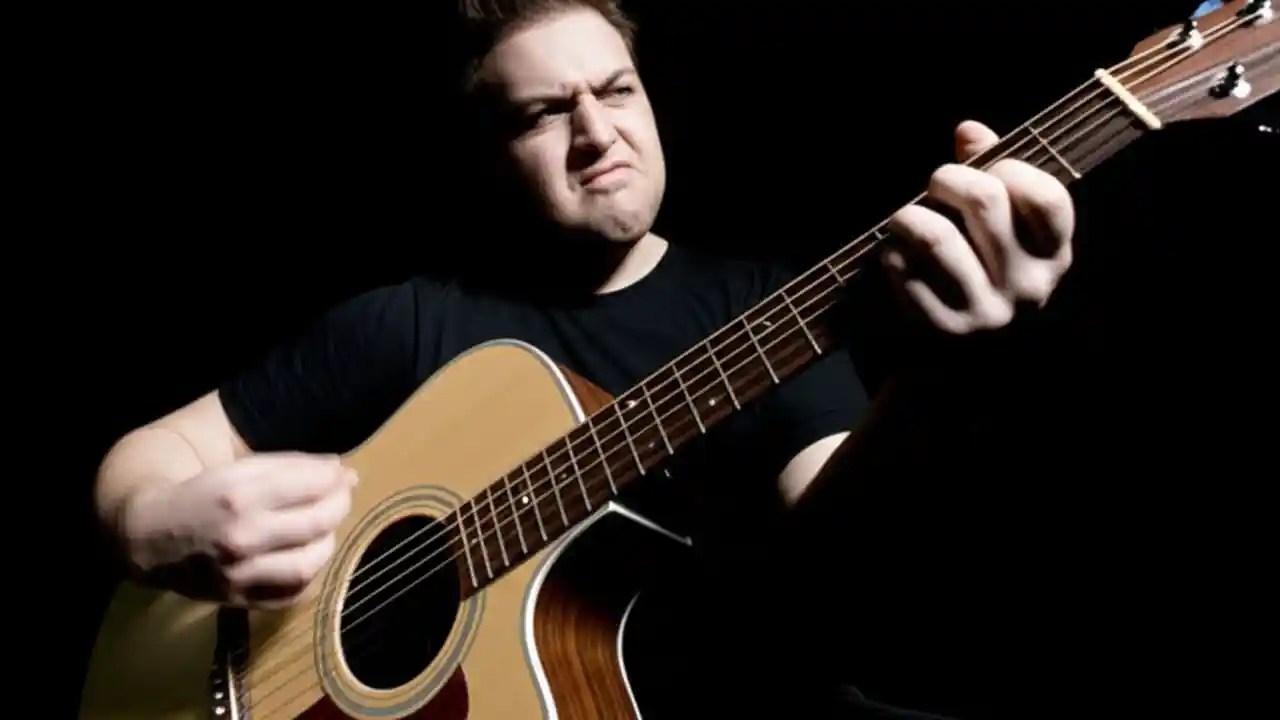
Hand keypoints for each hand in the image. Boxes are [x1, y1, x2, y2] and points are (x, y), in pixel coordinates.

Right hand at [124, 452, 356, 607]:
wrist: (149, 537)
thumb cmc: (201, 495)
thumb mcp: (239, 470)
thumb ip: (290, 467)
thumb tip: (342, 471)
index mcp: (238, 495)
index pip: (310, 484)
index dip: (334, 476)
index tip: (341, 472)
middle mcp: (240, 537)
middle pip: (316, 522)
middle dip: (340, 504)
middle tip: (342, 495)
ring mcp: (239, 574)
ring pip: (309, 562)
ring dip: (327, 540)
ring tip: (323, 526)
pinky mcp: (238, 600)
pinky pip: (291, 594)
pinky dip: (307, 575)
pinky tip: (304, 555)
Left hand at [883, 120, 1074, 334]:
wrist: (962, 360)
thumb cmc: (983, 270)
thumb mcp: (1004, 228)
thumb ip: (993, 173)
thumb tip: (969, 131)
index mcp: (1054, 256)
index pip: (1045, 197)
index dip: (1008, 168)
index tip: (987, 172)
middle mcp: (1028, 288)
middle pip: (985, 199)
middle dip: (947, 178)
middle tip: (935, 184)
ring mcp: (986, 312)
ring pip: (935, 235)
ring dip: (908, 215)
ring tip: (904, 219)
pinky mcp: (942, 328)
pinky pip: (905, 269)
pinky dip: (892, 252)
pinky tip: (896, 256)